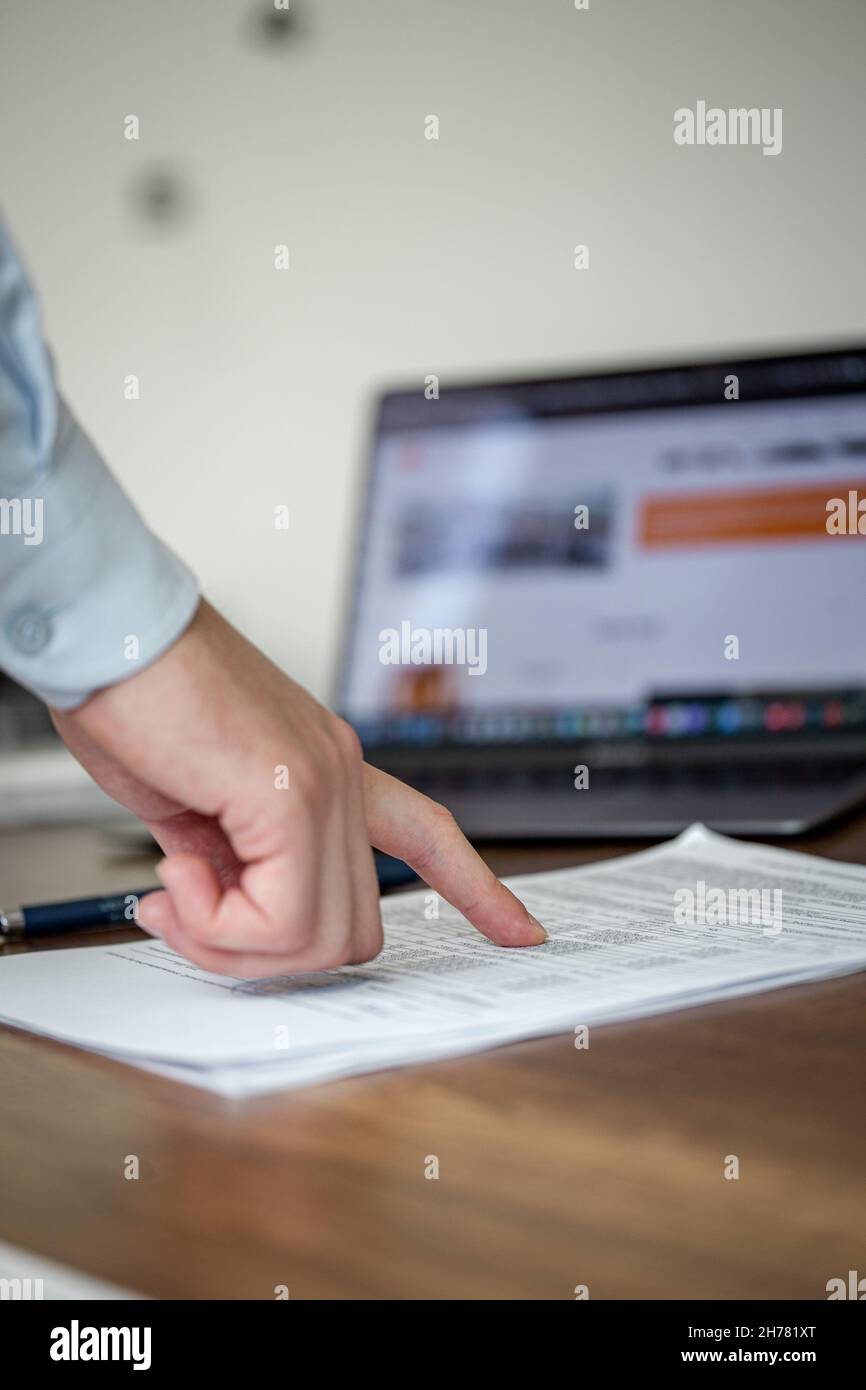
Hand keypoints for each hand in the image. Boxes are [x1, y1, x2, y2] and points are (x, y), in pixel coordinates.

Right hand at [51, 601, 545, 976]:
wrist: (99, 627)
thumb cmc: (132, 695)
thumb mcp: (192, 799)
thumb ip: (227, 856)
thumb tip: (223, 911)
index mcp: (327, 767)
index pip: (428, 834)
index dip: (478, 890)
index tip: (523, 932)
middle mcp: (339, 772)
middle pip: (355, 929)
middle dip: (266, 954)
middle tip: (190, 916)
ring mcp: (322, 780)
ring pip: (322, 939)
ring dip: (233, 942)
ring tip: (174, 891)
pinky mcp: (286, 790)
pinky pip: (280, 919)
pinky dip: (217, 924)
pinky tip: (173, 872)